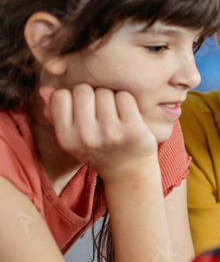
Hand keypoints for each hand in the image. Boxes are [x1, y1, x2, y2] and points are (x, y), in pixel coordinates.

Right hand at [40, 84, 157, 181]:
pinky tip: (128, 115)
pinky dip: (127, 101)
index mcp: (66, 138)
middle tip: (101, 112)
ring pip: (105, 92)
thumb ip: (55, 114)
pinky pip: (125, 97)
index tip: (83, 109)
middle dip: (93, 96)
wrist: (130, 172)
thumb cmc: (98, 149)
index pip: (61, 96)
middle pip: (83, 90)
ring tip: (115, 116)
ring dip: (111, 98)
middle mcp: (86, 136)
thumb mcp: (72, 138)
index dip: (73, 97)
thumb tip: (45, 89)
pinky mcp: (132, 129)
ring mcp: (110, 133)